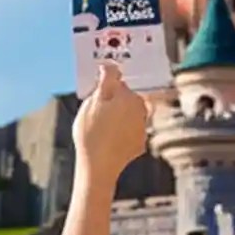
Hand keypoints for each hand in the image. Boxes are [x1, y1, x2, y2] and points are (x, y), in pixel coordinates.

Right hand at [73, 64, 146, 179]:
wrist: (99, 166)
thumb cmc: (92, 133)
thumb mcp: (91, 104)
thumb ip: (103, 83)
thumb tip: (109, 68)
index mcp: (127, 95)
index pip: (117, 78)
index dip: (106, 81)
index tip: (98, 85)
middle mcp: (140, 108)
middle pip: (126, 96)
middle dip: (114, 99)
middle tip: (97, 110)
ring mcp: (143, 126)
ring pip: (130, 113)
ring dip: (120, 115)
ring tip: (102, 127)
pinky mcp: (141, 141)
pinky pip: (131, 130)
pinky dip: (123, 132)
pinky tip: (110, 139)